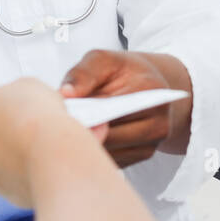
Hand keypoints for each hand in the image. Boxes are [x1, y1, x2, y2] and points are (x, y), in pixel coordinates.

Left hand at [0, 77, 99, 207]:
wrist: (52, 152)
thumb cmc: (36, 115)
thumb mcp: (27, 86)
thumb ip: (13, 94)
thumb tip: (19, 100)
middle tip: (21, 129)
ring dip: (8, 157)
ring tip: (35, 147)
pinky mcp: (2, 192)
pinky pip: (9, 181)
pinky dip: (21, 175)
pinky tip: (40, 163)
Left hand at [59, 50, 184, 165]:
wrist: (150, 86)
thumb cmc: (124, 72)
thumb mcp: (104, 59)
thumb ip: (83, 73)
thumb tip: (66, 94)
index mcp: (150, 92)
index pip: (109, 109)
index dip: (82, 112)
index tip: (63, 110)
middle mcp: (158, 122)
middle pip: (108, 136)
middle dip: (82, 129)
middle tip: (61, 122)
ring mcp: (152, 143)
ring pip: (108, 153)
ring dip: (87, 143)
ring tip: (71, 128)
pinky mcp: (142, 155)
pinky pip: (112, 160)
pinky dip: (95, 152)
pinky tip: (86, 138)